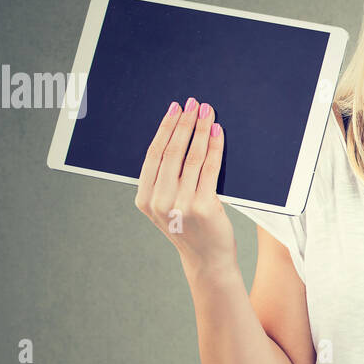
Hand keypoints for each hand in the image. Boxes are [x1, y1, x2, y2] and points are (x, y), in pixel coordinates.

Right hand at [134, 97, 235, 278]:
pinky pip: (209, 168)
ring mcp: (181, 205)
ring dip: (200, 130)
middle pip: (172, 152)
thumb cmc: (190, 229)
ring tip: (207, 113)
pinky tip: (218, 133)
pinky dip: (215, 147)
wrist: (208, 260)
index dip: (164, 128)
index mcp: (145, 199)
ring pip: (191, 157)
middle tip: (193, 104)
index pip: (153, 155)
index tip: (174, 109)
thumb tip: (175, 137)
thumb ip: (165, 181)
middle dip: (184, 123)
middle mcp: (160, 202)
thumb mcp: (167, 207)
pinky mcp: (204, 207)